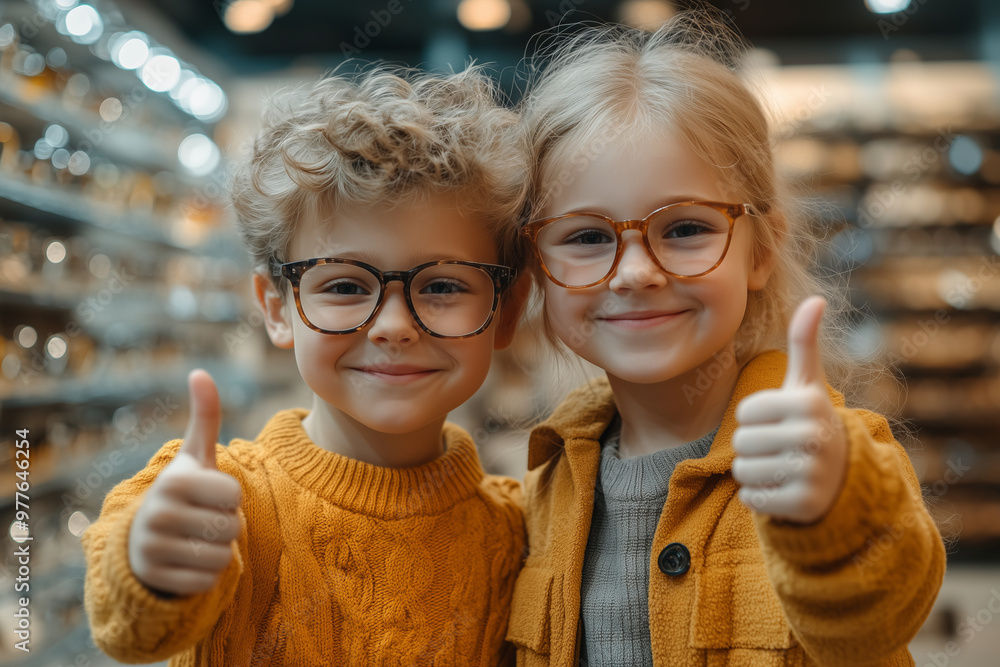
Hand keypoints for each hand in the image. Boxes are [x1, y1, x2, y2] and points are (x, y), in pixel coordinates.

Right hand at [128, 369, 242, 595]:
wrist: (145, 540)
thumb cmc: (184, 493)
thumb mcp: (195, 457)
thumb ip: (204, 417)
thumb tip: (200, 372)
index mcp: (174, 481)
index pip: (234, 494)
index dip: (230, 497)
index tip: (209, 494)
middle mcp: (157, 514)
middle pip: (231, 527)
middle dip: (226, 526)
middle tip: (202, 520)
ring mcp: (153, 549)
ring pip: (222, 556)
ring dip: (219, 550)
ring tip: (196, 539)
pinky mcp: (157, 580)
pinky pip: (209, 581)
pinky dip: (206, 575)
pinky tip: (187, 562)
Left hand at [732, 296, 848, 523]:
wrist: (844, 478)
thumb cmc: (812, 421)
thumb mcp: (808, 383)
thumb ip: (805, 341)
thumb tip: (816, 298)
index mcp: (809, 403)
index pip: (743, 412)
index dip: (754, 419)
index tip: (780, 422)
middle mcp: (814, 436)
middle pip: (741, 441)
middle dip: (753, 447)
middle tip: (782, 449)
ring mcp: (812, 473)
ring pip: (743, 471)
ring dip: (755, 472)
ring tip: (783, 468)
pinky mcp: (805, 505)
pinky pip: (752, 499)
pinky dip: (760, 498)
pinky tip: (784, 490)